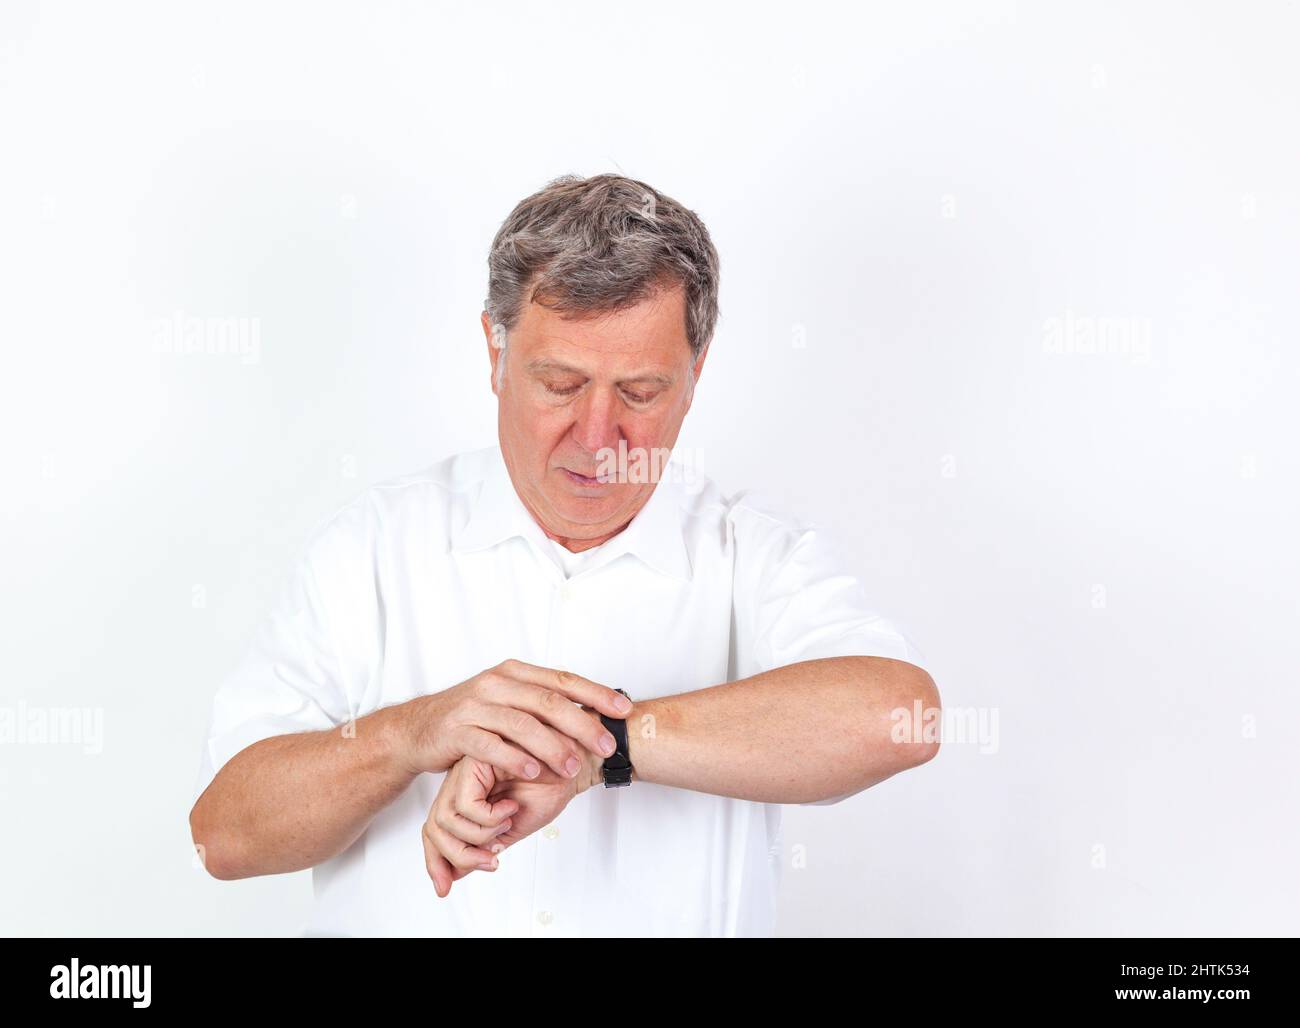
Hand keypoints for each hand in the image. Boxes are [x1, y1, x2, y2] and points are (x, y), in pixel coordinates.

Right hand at [395, 659, 629, 781]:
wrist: (418, 729)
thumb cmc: (471, 717)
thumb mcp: (508, 700)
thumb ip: (541, 702)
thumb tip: (591, 711)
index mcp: (515, 672)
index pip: (563, 679)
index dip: (596, 693)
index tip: (623, 709)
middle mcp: (497, 683)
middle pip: (548, 702)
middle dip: (583, 724)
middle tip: (606, 745)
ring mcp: (476, 705)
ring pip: (523, 724)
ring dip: (553, 747)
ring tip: (573, 767)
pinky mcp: (457, 730)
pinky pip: (492, 745)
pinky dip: (516, 759)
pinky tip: (535, 773)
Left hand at [422, 739, 603, 896]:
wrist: (573, 765)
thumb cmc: (548, 789)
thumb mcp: (511, 827)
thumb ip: (483, 846)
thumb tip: (455, 874)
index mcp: (465, 797)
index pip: (435, 832)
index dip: (435, 862)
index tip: (446, 888)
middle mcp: (460, 784)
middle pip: (434, 828)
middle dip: (459, 856)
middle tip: (491, 862)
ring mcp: (464, 772)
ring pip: (445, 819)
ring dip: (481, 834)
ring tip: (507, 823)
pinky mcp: (474, 762)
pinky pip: (466, 804)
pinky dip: (490, 816)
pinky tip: (510, 806)